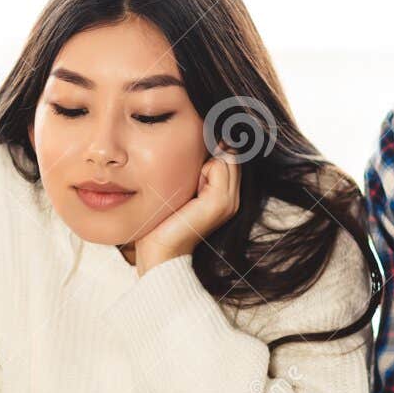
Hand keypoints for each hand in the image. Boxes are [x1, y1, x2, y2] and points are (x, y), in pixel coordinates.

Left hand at [132, 156, 240, 275]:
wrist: (159, 251)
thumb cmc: (162, 220)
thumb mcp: (182, 189)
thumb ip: (195, 170)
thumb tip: (202, 141)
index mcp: (226, 195)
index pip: (229, 155)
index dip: (211, 152)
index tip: (190, 169)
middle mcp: (233, 198)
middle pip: (229, 153)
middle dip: (208, 155)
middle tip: (186, 180)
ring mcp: (230, 201)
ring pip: (225, 157)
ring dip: (203, 162)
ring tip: (187, 187)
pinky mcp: (221, 202)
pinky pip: (218, 164)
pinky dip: (200, 170)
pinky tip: (188, 191)